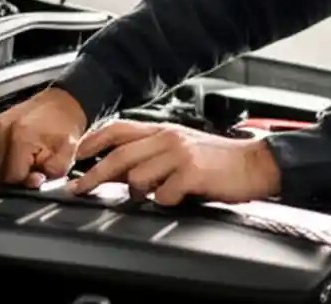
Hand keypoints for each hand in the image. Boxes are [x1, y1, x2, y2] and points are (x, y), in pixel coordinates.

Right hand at [0, 86, 87, 186]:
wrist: (60, 101)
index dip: (25, 183)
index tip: (38, 177)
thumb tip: (34, 183)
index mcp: (20, 136)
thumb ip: (53, 172)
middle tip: (33, 169)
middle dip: (15, 178)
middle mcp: (0, 130)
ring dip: (6, 170)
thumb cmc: (65, 123)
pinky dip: (0, 161)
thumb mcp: (69, 151)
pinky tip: (15, 155)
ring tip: (25, 160)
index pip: (11, 177)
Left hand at [69, 121, 281, 205]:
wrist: (255, 164)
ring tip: (157, 194)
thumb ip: (152, 155)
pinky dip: (166, 201)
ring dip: (140, 193)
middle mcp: (168, 137)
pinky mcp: (192, 172)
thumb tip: (120, 173)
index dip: (92, 141)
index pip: (118, 129)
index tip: (75, 156)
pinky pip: (163, 194)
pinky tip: (179, 198)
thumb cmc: (219, 160)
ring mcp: (179, 154)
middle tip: (77, 189)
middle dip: (93, 175)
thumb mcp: (182, 149)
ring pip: (137, 178)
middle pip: (119, 156)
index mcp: (164, 130)